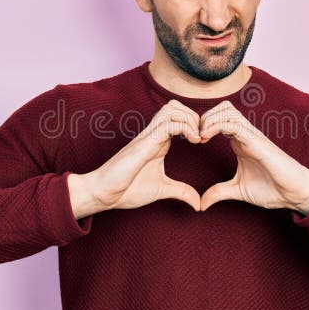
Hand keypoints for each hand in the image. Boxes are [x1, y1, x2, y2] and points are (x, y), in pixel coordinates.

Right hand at [80, 100, 202, 211]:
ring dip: (189, 119)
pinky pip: (167, 124)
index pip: (178, 117)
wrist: (104, 194)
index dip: (194, 123)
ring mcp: (148, 137)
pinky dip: (185, 127)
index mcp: (158, 141)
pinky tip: (194, 141)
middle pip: (175, 106)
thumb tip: (198, 203)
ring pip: (171, 109)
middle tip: (203, 136)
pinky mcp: (144, 144)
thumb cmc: (127, 189)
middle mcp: (153, 134)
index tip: (204, 141)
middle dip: (194, 116)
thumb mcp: (162, 189)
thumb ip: (180, 192)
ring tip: (198, 137)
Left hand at [197, 101, 308, 211]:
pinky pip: (233, 123)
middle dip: (203, 118)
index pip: (219, 119)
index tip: (191, 141)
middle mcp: (245, 134)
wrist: (294, 193)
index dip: (202, 125)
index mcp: (240, 141)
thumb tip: (201, 204)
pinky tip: (205, 138)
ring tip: (199, 137)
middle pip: (221, 108)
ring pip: (226, 110)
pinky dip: (215, 126)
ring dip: (208, 119)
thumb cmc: (273, 189)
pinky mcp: (256, 141)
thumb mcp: (238, 191)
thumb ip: (219, 193)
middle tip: (193, 137)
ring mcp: (252, 135)